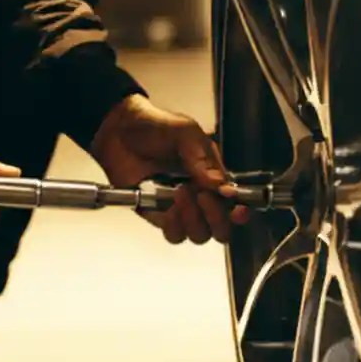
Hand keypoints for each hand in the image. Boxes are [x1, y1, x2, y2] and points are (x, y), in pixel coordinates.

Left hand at [90, 95, 248, 243]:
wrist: (120, 130)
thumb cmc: (155, 127)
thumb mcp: (185, 133)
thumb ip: (204, 159)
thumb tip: (221, 185)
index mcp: (213, 177)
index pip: (235, 204)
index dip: (240, 212)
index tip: (238, 208)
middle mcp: (199, 196)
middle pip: (221, 228)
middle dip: (217, 218)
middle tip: (204, 196)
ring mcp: (179, 208)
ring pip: (198, 235)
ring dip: (193, 218)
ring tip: (181, 192)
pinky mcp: (158, 214)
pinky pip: (173, 233)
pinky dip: (174, 224)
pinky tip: (169, 204)